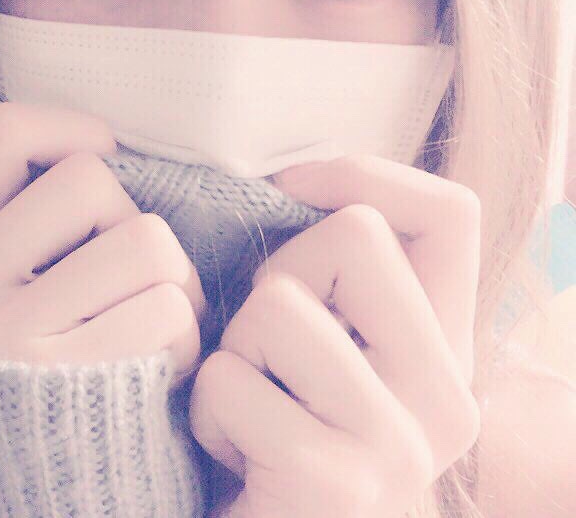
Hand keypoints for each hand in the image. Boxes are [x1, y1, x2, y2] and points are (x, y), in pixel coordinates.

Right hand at [0, 100, 206, 387]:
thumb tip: (102, 141)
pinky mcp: (64, 383)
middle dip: (138, 224)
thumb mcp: (5, 295)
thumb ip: (30, 224)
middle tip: (141, 279)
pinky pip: (165, 312)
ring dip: (176, 285)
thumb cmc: (47, 376)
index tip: (106, 155)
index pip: (2, 136)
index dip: (70, 128)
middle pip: (90, 182)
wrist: (46, 492)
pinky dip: (183, 338)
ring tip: (157, 324)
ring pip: (145, 242)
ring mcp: (3, 339)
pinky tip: (158, 369)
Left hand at [188, 154, 481, 517]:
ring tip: (247, 409)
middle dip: (278, 274)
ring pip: (279, 302)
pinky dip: (205, 410)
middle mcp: (448, 400)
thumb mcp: (319, 353)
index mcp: (449, 358)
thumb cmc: (271, 441)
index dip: (358, 174)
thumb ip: (334, 285)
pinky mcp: (331, 480)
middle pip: (356, 234)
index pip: (450, 215)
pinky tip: (232, 457)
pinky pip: (227, 378)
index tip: (287, 190)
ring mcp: (397, 444)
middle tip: (263, 350)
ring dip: (234, 350)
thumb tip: (290, 186)